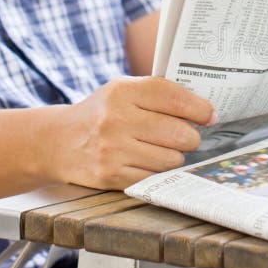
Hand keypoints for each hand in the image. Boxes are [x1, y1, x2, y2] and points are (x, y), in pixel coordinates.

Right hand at [46, 76, 214, 189]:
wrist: (57, 141)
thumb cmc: (102, 113)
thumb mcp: (123, 90)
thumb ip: (159, 93)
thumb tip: (205, 109)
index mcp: (123, 91)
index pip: (176, 98)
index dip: (200, 109)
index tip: (210, 116)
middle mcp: (116, 119)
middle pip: (180, 133)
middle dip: (191, 137)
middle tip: (186, 135)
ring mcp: (112, 150)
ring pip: (172, 159)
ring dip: (174, 156)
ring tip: (160, 148)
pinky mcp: (110, 176)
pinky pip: (155, 177)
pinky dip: (157, 171)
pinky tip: (146, 161)